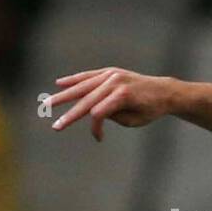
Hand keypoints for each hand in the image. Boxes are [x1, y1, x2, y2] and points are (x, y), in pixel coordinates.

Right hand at [49, 67, 172, 141]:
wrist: (164, 91)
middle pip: (86, 99)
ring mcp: (111, 75)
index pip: (99, 113)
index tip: (99, 138)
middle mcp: (115, 82)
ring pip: (83, 86)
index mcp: (123, 96)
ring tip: (47, 103)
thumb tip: (92, 112)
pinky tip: (59, 84)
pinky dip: (74, 80)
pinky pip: (89, 76)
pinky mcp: (110, 72)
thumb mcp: (135, 120)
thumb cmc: (151, 110)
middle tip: (55, 126)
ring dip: (64, 95)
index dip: (95, 127)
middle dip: (69, 114)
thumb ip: (113, 116)